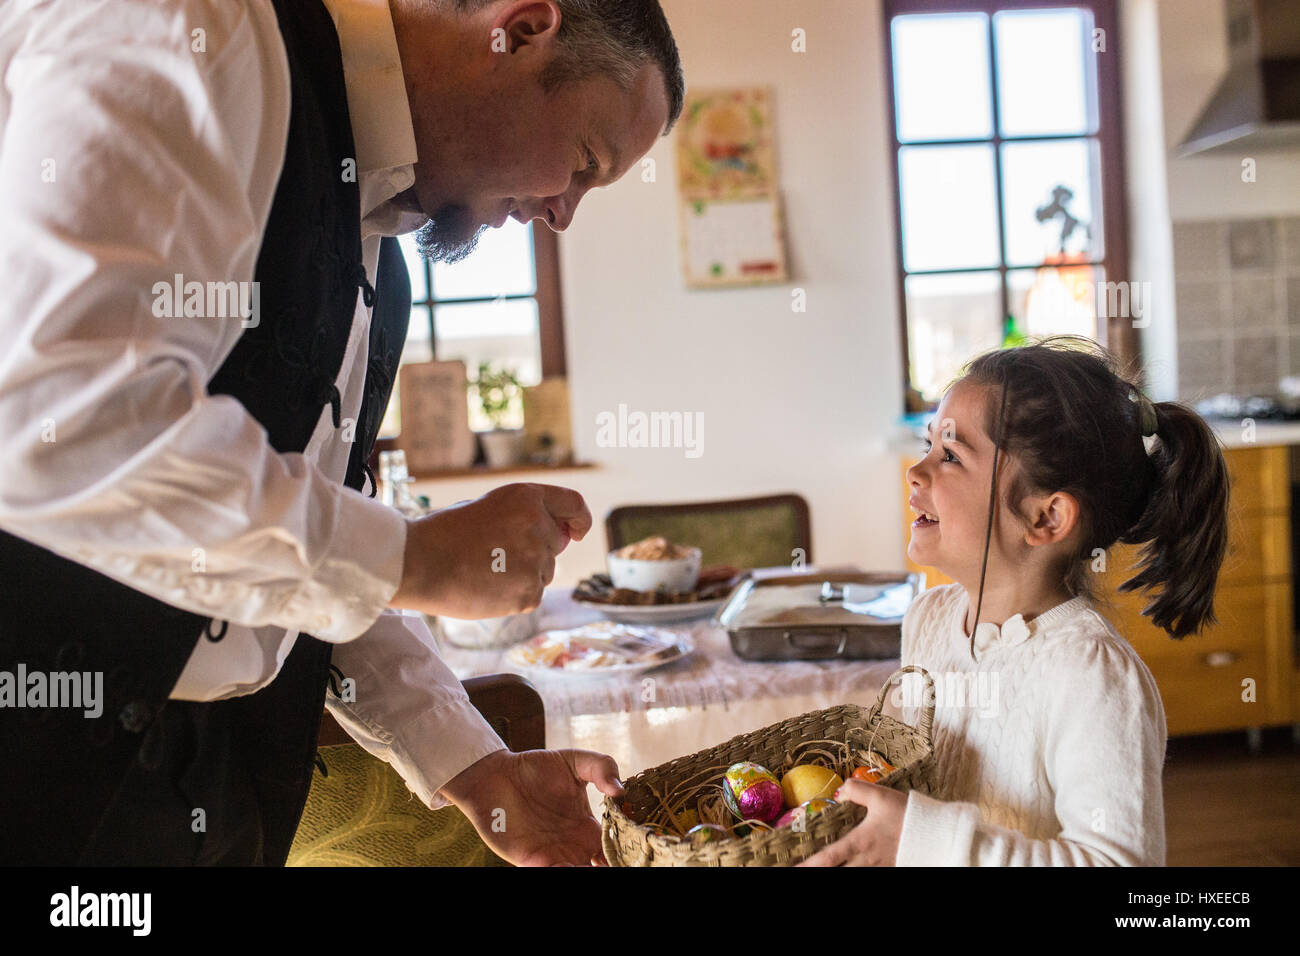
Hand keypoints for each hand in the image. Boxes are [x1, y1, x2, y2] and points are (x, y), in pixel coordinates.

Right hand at [390, 482, 591, 618]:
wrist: (419, 563)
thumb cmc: (445, 534)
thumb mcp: (489, 507)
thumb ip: (527, 516)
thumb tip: (566, 537)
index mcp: (526, 498)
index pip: (574, 504)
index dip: (579, 519)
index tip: (577, 531)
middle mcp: (538, 526)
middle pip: (556, 543)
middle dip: (537, 550)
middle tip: (499, 555)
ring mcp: (536, 562)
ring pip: (544, 572)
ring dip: (524, 573)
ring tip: (485, 570)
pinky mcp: (529, 594)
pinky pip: (532, 595)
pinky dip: (514, 595)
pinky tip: (485, 587)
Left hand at [438, 748, 623, 865]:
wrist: (495, 776)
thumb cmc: (535, 768)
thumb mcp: (573, 761)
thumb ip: (601, 767)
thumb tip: (621, 790)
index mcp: (589, 827)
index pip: (616, 848)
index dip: (629, 852)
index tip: (644, 851)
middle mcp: (574, 847)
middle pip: (602, 867)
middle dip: (615, 866)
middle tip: (629, 862)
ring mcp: (554, 856)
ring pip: (580, 873)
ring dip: (588, 872)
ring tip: (596, 865)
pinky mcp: (532, 862)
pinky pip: (554, 874)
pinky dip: (563, 872)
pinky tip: (569, 865)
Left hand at [798, 780, 907, 866]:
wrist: (937, 834)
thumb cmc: (907, 814)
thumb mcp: (880, 796)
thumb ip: (855, 790)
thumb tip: (838, 793)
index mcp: (859, 842)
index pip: (828, 858)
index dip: (809, 864)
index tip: (793, 867)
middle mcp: (865, 861)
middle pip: (837, 873)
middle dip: (817, 872)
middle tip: (798, 870)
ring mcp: (877, 869)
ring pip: (851, 877)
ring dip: (835, 874)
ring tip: (819, 869)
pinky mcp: (888, 871)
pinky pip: (868, 877)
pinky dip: (854, 873)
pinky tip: (847, 868)